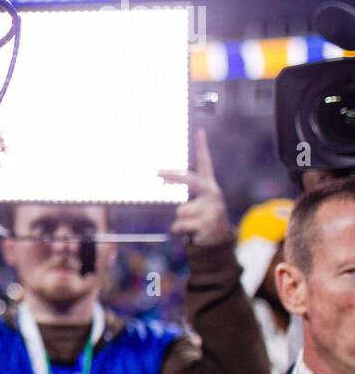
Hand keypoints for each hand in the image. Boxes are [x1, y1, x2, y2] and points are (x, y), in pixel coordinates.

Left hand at [160, 129, 232, 247]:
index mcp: (210, 187)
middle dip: (174, 177)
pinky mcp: (207, 224)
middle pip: (191, 180)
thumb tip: (159, 173)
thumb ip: (185, 191)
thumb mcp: (196, 203)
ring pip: (180, 211)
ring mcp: (213, 209)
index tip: (199, 130)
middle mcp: (214, 194)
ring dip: (179, 221)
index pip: (206, 164)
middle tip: (156, 172)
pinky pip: (179, 225)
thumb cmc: (201, 219)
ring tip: (191, 224)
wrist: (216, 242)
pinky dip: (179, 231)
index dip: (203, 147)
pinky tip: (192, 233)